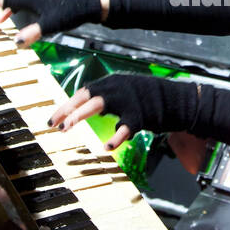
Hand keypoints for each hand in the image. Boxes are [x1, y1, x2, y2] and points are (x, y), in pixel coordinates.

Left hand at [46, 73, 200, 150]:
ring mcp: (128, 101)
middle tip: (54, 125)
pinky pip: (125, 126)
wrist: (177, 100)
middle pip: (86, 95)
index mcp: (111, 83)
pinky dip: (116, 136)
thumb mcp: (123, 94)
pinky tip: (107, 146)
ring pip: (99, 104)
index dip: (66, 106)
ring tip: (67, 128)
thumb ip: (104, 100)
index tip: (52, 120)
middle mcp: (117, 88)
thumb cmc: (148, 100)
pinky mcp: (140, 115)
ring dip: (80, 115)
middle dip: (68, 109)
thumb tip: (82, 109)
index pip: (83, 92)